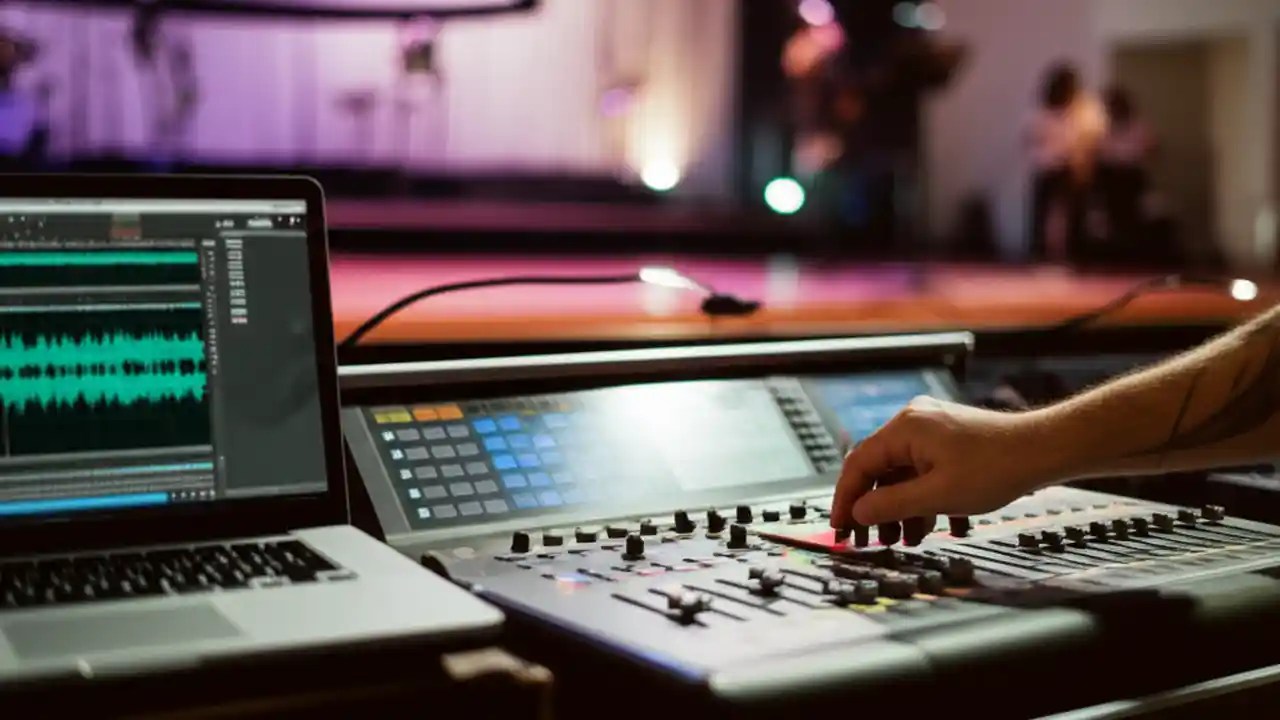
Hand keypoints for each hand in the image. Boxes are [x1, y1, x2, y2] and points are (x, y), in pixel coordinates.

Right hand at [830, 396, 1062, 528]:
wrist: (1043, 450)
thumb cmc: (997, 467)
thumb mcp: (937, 496)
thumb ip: (891, 505)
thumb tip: (857, 513)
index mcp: (904, 429)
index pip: (857, 465)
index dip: (845, 500)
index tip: (841, 529)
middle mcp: (912, 423)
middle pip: (877, 469)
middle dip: (872, 508)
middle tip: (866, 540)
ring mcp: (930, 429)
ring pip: (899, 473)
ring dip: (897, 508)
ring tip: (899, 540)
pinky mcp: (946, 440)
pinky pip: (920, 471)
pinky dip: (918, 498)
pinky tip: (926, 526)